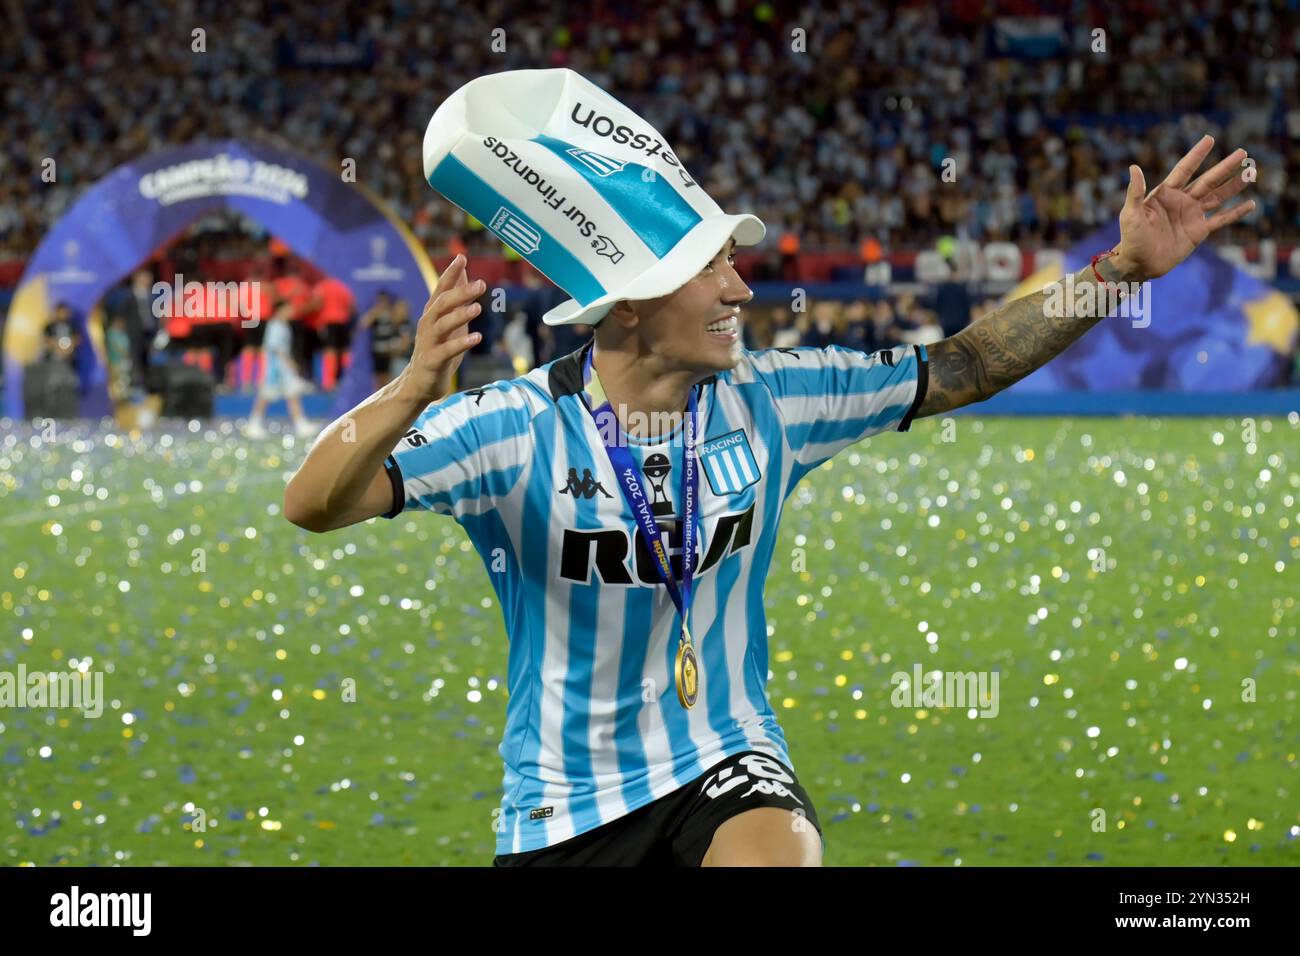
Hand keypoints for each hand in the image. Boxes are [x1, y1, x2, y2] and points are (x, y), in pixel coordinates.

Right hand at [402, 254, 482, 400]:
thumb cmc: (438, 349)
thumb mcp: (449, 322)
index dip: (450, 273)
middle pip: (442, 304)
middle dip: (460, 292)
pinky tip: (477, 337)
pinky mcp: (432, 361)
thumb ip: (456, 299)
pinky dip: (461, 343)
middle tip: (481, 284)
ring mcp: (428, 342)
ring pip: (442, 325)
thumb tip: (465, 273)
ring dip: (460, 315)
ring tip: (478, 308)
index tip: (462, 258)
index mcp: (432, 314)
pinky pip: (447, 350)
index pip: (440, 289)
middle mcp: (428, 324)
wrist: (419, 383)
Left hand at [1113, 135, 1256, 281]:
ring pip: (1218, 196)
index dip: (1197, 155)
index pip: (1185, 169)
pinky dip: (1236, 213)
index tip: (1210, 139)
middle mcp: (1182, 201)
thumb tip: (1133, 167)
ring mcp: (1192, 215)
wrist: (1139, 264)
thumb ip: (1135, 192)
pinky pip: (1221, 220)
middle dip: (1225, 167)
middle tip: (1243, 153)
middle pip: (1208, 180)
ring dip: (1234, 185)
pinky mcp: (1199, 231)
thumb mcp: (1131, 214)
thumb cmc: (1131, 238)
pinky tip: (1251, 204)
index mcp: (1166, 193)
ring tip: (1251, 173)